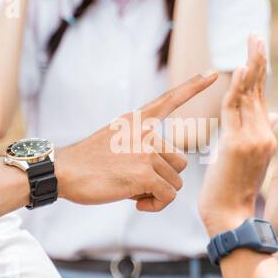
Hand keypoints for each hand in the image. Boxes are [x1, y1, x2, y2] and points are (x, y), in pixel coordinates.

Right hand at [57, 70, 218, 211]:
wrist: (64, 171)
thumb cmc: (88, 163)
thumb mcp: (115, 141)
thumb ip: (140, 147)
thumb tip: (160, 173)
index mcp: (137, 120)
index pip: (171, 99)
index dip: (194, 86)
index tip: (213, 73)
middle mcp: (145, 132)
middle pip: (179, 161)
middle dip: (164, 178)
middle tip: (136, 183)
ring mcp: (146, 152)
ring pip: (175, 181)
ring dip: (159, 193)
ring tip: (133, 191)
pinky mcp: (144, 174)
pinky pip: (167, 196)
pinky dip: (156, 204)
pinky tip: (137, 203)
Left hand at [199, 35, 276, 233]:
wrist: (230, 219)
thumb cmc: (233, 195)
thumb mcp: (249, 162)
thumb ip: (260, 136)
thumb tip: (273, 114)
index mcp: (265, 137)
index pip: (260, 98)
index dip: (258, 73)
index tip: (257, 50)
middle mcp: (263, 134)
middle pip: (259, 90)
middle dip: (258, 60)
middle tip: (255, 36)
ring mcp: (253, 138)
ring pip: (250, 95)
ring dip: (251, 65)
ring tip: (253, 41)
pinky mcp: (238, 144)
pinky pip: (238, 109)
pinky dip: (239, 87)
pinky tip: (241, 68)